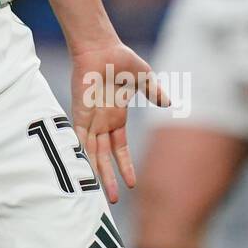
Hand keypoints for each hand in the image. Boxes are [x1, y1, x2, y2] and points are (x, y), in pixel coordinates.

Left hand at [69, 40, 168, 203]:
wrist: (101, 46)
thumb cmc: (120, 59)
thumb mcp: (144, 78)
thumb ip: (154, 92)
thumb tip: (169, 103)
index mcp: (116, 115)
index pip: (120, 148)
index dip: (125, 165)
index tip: (132, 183)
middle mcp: (102, 121)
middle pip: (105, 157)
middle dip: (109, 178)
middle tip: (112, 201)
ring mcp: (90, 118)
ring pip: (92, 153)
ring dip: (97, 173)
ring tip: (102, 194)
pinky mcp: (79, 112)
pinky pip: (79, 138)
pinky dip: (81, 154)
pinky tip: (84, 171)